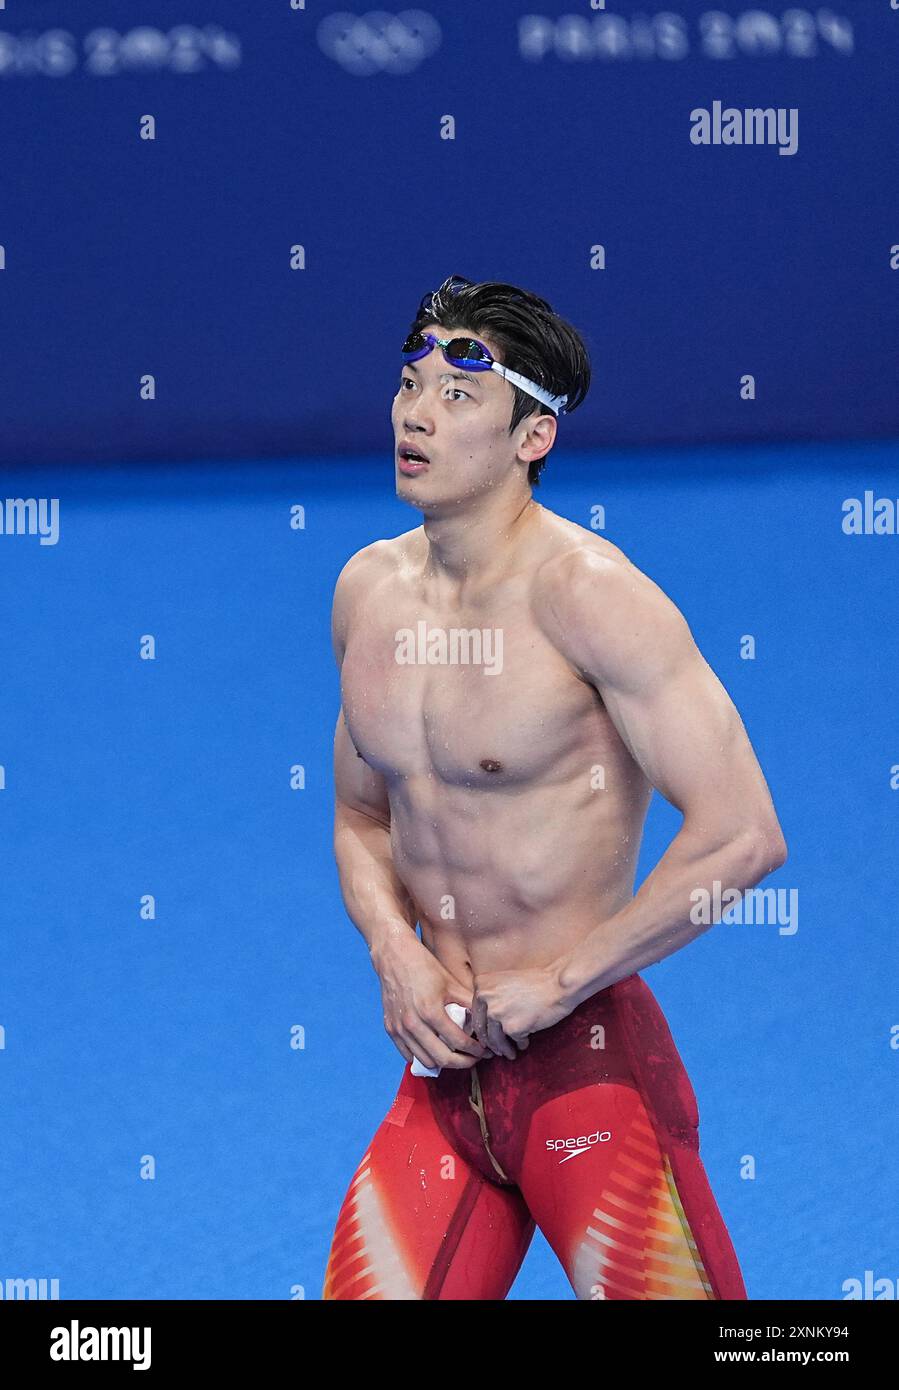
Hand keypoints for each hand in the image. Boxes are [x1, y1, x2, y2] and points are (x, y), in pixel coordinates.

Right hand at [374, 933, 489, 1069]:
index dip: (475, 1050)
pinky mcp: (390, 1029)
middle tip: (473, 1058)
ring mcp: (399, 1028)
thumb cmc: (424, 966)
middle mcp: (413, 1023)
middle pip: (443, 1059)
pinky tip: (435, 1050)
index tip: (483, 1050)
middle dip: (463, 1062)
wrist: (394, 956)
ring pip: (426, 1061)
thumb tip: (484, 1021)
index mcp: (431, 1011)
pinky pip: (408, 1055)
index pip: (458, 1042)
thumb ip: (469, 1003)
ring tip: (456, 1055)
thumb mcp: (451, 982)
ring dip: (444, 1062)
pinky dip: (424, 1057)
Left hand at [470, 963, 572, 1057]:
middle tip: (495, 1050)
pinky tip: (524, 1044)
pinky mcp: (512, 1028)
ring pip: (495, 1039)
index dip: (482, 1026)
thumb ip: (491, 997)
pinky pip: (513, 1041)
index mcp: (481, 984)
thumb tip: (484, 1021)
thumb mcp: (505, 982)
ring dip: (503, 1049)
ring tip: (510, 1053)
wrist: (558, 984)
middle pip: (482, 1028)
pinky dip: (519, 1044)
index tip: (487, 1035)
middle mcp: (485, 998)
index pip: (476, 1012)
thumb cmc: (537, 981)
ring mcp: (497, 1013)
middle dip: (490, 1042)